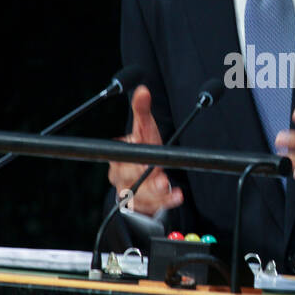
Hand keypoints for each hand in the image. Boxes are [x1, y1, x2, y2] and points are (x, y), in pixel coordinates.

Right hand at [107, 85, 183, 214]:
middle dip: (142, 176)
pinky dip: (166, 201)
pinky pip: (154, 205)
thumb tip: (143, 90)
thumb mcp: (144, 130)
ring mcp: (131, 192)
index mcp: (118, 156)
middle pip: (128, 177)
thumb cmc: (142, 149)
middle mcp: (121, 176)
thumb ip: (141, 112)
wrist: (141, 176)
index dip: (132, 155)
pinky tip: (177, 196)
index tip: (142, 152)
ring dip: (156, 192)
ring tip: (169, 187)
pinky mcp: (144, 204)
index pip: (122, 154)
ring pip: (141, 194)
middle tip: (156, 175)